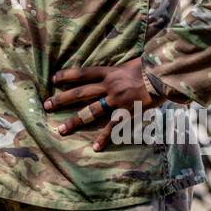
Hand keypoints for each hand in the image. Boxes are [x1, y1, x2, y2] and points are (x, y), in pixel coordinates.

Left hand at [43, 57, 159, 150]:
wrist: (164, 75)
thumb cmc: (153, 67)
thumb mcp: (134, 63)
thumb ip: (124, 68)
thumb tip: (125, 68)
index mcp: (110, 72)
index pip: (83, 73)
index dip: (67, 75)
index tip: (53, 79)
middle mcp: (109, 85)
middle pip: (80, 93)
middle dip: (62, 99)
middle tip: (46, 105)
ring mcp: (116, 100)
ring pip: (90, 111)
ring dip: (75, 121)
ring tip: (61, 130)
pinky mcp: (126, 112)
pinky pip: (112, 127)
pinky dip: (104, 138)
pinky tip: (95, 147)